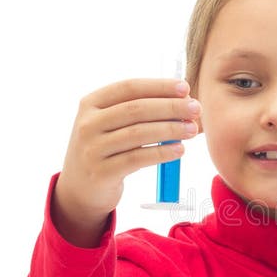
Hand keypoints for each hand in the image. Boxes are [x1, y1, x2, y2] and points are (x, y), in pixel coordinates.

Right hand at [52, 78, 200, 245]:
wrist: (80, 189)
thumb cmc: (106, 150)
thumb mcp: (111, 125)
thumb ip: (140, 112)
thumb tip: (184, 103)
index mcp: (91, 103)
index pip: (129, 88)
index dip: (159, 86)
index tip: (185, 88)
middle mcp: (88, 123)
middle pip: (136, 109)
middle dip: (170, 107)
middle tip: (195, 109)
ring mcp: (92, 148)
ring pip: (138, 133)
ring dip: (170, 129)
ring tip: (192, 129)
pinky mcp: (102, 172)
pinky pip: (138, 159)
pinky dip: (162, 153)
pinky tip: (180, 150)